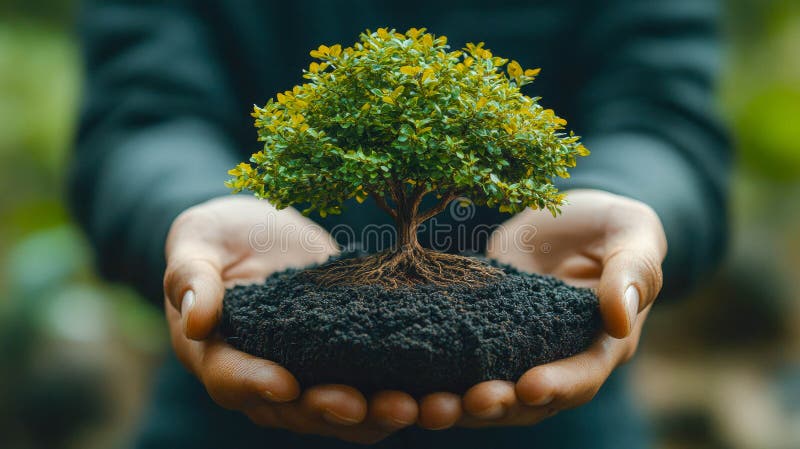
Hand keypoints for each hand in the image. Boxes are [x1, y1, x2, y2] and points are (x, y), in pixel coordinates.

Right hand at [163, 196, 417, 443]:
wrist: (259, 232)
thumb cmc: (217, 236)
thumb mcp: (195, 242)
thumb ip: (190, 276)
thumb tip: (196, 319)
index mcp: (218, 354)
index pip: (231, 379)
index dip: (256, 385)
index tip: (286, 384)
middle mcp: (264, 376)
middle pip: (293, 410)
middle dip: (330, 410)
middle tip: (364, 404)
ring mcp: (309, 371)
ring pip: (340, 410)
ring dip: (376, 414)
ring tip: (413, 406)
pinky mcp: (347, 356)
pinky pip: (372, 383)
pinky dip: (402, 389)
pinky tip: (437, 387)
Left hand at [414, 189, 666, 428]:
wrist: (569, 220)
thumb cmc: (613, 226)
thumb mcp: (634, 236)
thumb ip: (634, 272)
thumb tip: (621, 317)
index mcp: (601, 343)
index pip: (582, 375)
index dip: (557, 386)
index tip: (526, 387)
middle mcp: (558, 359)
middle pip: (528, 401)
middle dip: (494, 406)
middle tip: (457, 404)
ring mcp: (517, 352)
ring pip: (489, 393)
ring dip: (455, 405)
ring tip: (421, 406)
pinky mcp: (482, 336)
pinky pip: (458, 365)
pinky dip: (433, 378)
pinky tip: (401, 385)